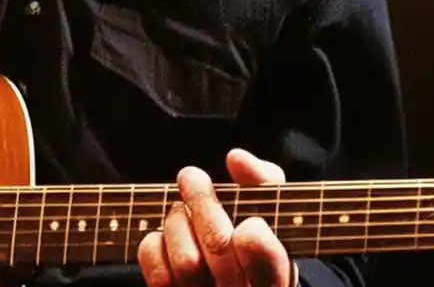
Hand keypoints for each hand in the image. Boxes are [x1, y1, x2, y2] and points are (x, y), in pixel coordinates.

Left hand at [137, 149, 291, 286]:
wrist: (225, 281)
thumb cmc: (253, 242)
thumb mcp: (271, 213)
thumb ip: (263, 182)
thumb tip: (237, 158)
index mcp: (276, 278)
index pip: (271, 268)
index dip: (259, 247)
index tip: (249, 224)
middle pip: (220, 250)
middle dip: (202, 204)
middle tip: (191, 176)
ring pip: (186, 262)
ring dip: (177, 222)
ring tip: (180, 208)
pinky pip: (159, 274)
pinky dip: (156, 246)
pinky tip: (165, 236)